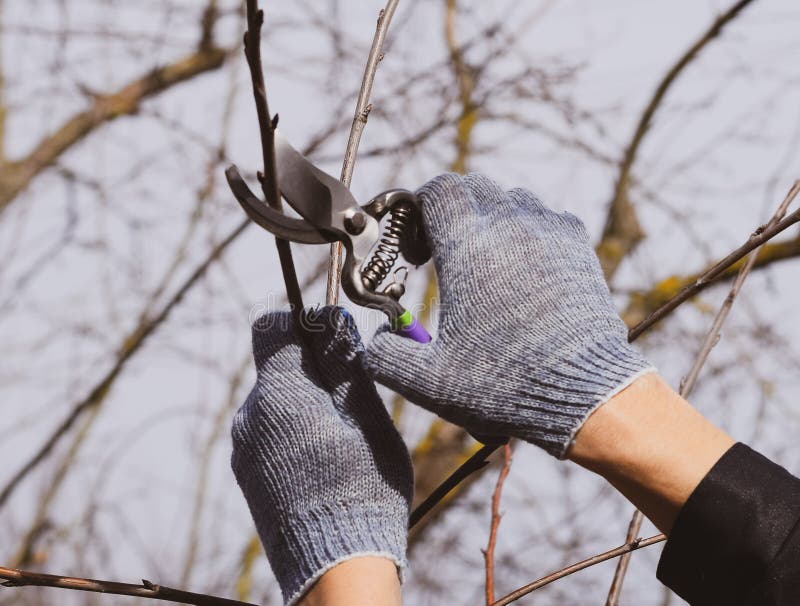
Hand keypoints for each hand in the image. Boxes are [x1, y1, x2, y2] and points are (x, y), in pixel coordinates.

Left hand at [231, 306, 411, 604]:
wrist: (335, 571)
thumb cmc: (362, 490)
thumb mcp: (366, 416)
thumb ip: (344, 361)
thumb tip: (329, 317)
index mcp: (278, 395)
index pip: (271, 326)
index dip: (304, 324)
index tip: (335, 343)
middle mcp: (249, 417)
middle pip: (276, 364)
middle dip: (312, 368)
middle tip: (352, 399)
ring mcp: (244, 449)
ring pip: (276, 399)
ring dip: (306, 401)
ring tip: (342, 438)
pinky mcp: (248, 474)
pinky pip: (270, 430)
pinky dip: (295, 430)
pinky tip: (324, 460)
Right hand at [365, 173, 653, 457]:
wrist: (586, 394)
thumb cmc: (505, 384)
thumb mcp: (429, 381)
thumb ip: (386, 357)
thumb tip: (376, 344)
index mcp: (468, 246)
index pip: (439, 189)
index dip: (420, 207)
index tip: (415, 241)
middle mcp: (510, 225)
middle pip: (474, 187)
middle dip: (453, 209)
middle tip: (443, 250)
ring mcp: (550, 232)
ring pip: (512, 198)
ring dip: (491, 217)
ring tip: (484, 260)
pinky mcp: (579, 248)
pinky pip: (547, 217)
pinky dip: (528, 230)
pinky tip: (524, 268)